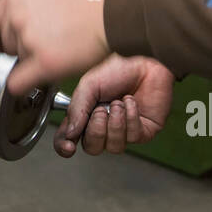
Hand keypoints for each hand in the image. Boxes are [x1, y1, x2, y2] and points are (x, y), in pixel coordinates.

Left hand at [0, 0, 112, 94]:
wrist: (112, 9)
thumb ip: (24, 2)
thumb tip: (12, 14)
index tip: (0, 39)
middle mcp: (17, 17)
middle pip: (1, 42)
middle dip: (16, 44)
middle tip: (40, 42)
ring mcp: (28, 40)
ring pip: (14, 60)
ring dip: (28, 59)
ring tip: (54, 48)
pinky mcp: (43, 62)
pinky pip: (16, 83)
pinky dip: (22, 84)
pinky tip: (35, 77)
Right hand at [54, 55, 173, 156]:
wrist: (145, 63)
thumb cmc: (118, 70)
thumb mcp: (89, 85)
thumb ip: (77, 109)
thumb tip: (70, 133)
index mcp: (85, 115)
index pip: (69, 138)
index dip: (66, 146)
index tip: (70, 146)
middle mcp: (103, 126)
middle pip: (92, 147)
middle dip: (96, 129)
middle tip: (101, 110)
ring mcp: (123, 131)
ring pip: (114, 146)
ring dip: (116, 123)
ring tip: (118, 103)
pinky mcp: (143, 131)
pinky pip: (133, 137)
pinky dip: (131, 117)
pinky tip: (131, 103)